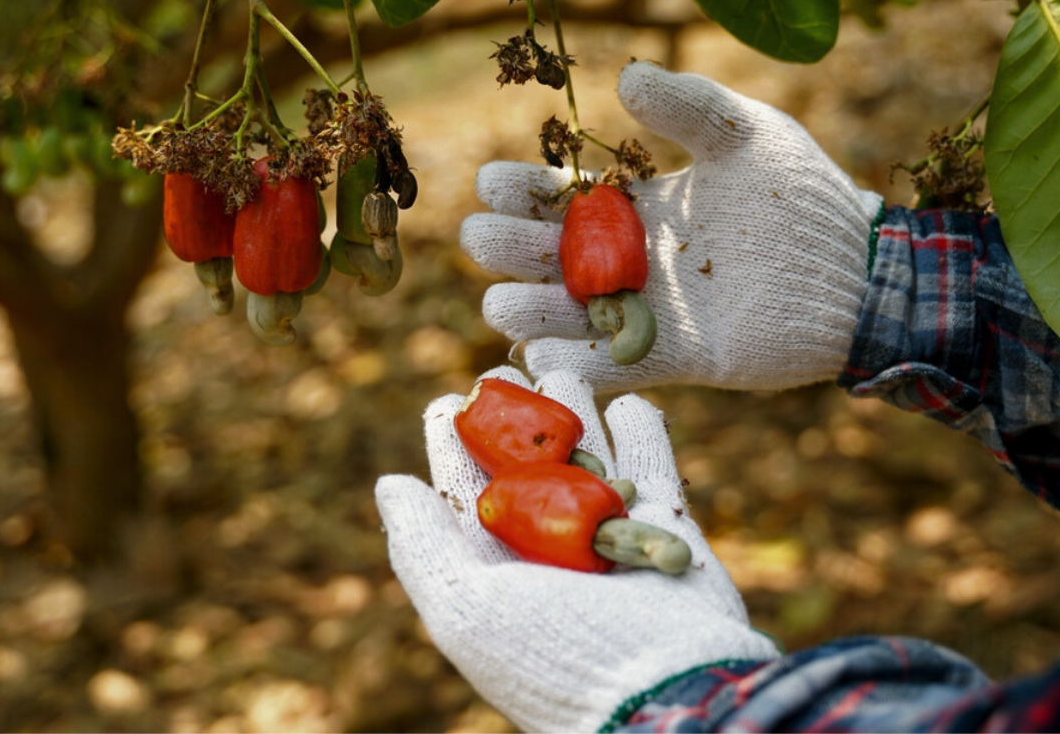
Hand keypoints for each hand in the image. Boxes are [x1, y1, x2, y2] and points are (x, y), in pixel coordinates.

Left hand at [375, 367, 778, 731]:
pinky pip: (653, 469)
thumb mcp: (466, 609)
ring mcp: (613, 539)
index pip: (465, 493)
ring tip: (562, 368)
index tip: (445, 402)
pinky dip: (643, 434)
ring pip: (591, 458)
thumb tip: (391, 483)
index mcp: (497, 568)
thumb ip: (423, 546)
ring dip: (578, 413)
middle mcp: (552, 551)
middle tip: (509, 371)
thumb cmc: (556, 655)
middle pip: (531, 467)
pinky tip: (630, 402)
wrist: (665, 692)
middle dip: (519, 419)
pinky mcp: (668, 532)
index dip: (452, 446)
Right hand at [463, 62, 882, 392]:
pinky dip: (575, 363)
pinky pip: (612, 365)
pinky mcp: (674, 357)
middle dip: (507, 247)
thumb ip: (690, 104)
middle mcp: (631, 260)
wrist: (856, 272)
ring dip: (526, 311)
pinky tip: (543, 352)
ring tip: (504, 302)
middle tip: (486, 238)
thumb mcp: (747, 133)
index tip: (491, 184)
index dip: (521, 192)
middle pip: (545, 257)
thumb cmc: (802, 196)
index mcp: (638, 206)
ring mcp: (648, 311)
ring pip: (564, 316)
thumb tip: (626, 75)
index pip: (561, 199)